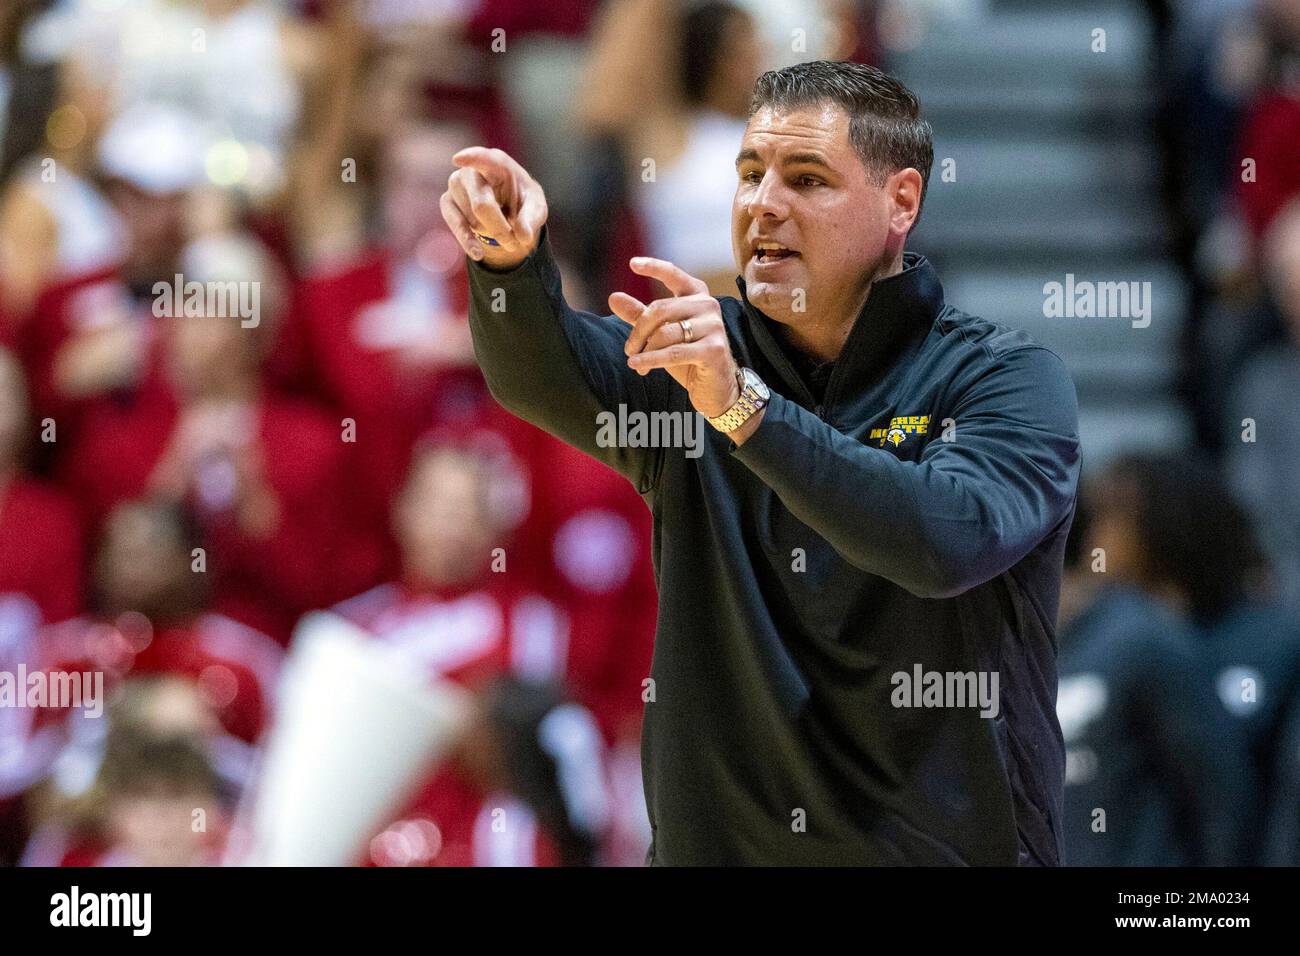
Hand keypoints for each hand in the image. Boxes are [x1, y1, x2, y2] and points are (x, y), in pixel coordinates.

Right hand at [441, 147, 547, 269]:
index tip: (458, 159)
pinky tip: (478, 252)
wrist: (507, 210)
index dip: (471, 158)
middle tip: (514, 244)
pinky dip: (468, 241)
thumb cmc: (522, 201)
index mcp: (497, 164)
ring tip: (504, 234)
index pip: (483, 157)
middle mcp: (472, 171)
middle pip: (482, 204)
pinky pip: (456, 225)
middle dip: (499, 229)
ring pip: (472, 219)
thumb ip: (531, 219)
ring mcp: (456, 185)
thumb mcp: (536, 208)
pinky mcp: (447, 202)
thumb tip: (523, 235)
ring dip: (490, 234)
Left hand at [609, 257, 740, 420]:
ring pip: (665, 333)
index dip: (653, 267)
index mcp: (697, 295)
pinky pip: (673, 353)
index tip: (633, 263)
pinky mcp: (714, 349)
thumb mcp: (662, 334)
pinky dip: (651, 360)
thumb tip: (613, 298)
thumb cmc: (688, 357)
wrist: (716, 387)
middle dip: (638, 331)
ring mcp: (714, 327)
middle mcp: (708, 305)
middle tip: (628, 349)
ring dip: (644, 350)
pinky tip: (637, 366)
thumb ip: (640, 315)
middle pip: (660, 309)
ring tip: (635, 363)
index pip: (674, 274)